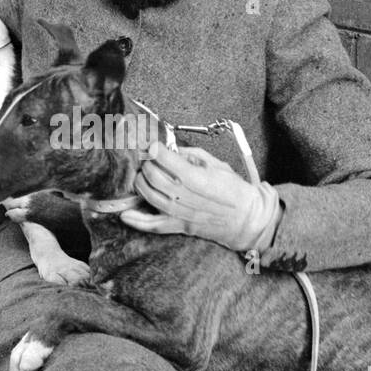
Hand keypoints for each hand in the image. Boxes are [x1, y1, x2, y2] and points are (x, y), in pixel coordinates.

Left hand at [121, 142, 281, 252]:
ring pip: (147, 195)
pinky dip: (136, 220)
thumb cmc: (234, 191)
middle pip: (151, 175)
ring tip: (144, 175)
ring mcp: (179, 213)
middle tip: (150, 159)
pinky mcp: (178, 226)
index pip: (163, 158)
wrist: (246, 219)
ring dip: (140, 182)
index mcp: (195, 177)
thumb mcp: (217, 164)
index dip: (153, 148)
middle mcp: (183, 196)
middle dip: (146, 163)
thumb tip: (171, 148)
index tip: (153, 144)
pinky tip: (124, 213)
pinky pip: (151, 225)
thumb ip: (192, 155)